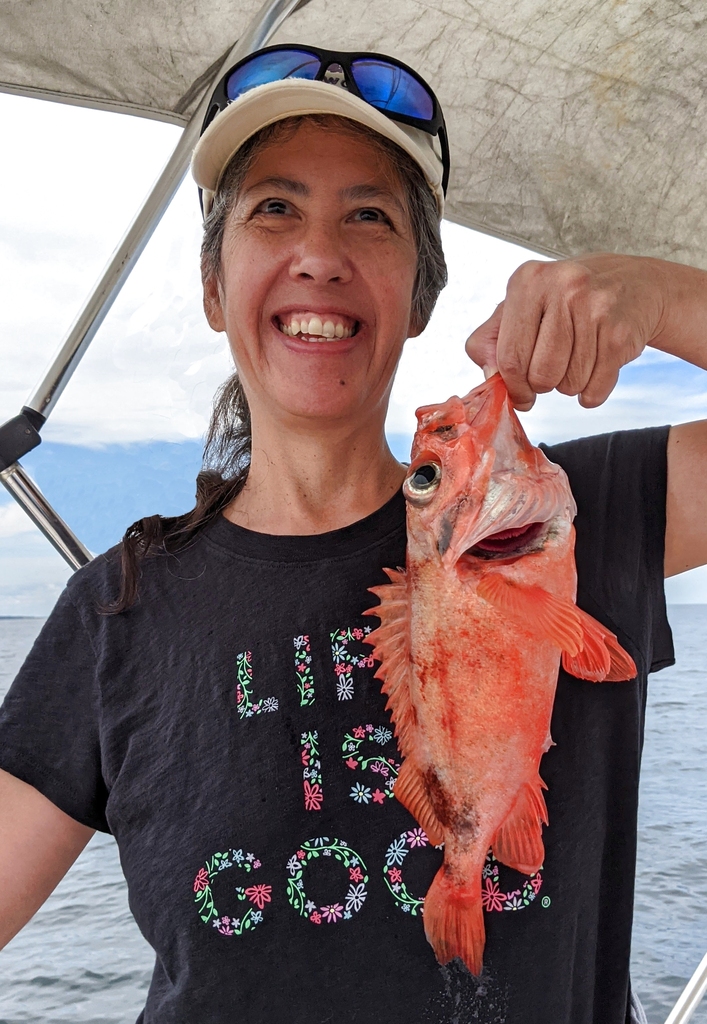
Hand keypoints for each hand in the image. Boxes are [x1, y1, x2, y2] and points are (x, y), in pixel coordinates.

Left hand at [465, 254, 667, 409]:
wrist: (635, 284)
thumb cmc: (568, 300)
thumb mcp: (523, 306)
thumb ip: (492, 340)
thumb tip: (490, 377)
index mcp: (528, 280)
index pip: (508, 356)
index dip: (512, 386)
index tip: (519, 393)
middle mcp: (562, 287)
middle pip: (539, 375)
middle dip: (542, 385)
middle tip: (552, 369)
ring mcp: (595, 308)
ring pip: (568, 385)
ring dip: (570, 385)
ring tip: (577, 358)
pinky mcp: (621, 332)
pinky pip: (595, 390)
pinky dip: (592, 392)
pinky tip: (596, 367)